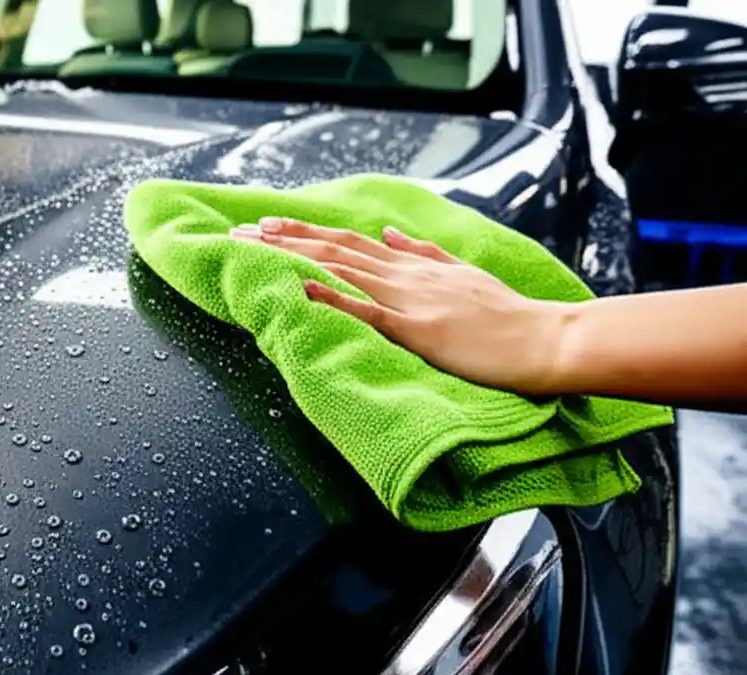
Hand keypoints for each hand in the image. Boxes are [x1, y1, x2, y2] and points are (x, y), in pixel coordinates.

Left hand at [229, 218, 572, 394]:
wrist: (542, 339)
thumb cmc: (505, 315)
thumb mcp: (461, 273)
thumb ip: (422, 252)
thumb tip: (388, 231)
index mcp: (412, 265)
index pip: (348, 241)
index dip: (306, 231)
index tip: (270, 225)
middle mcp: (404, 275)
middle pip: (333, 249)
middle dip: (285, 238)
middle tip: (243, 231)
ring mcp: (410, 299)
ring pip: (341, 270)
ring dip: (294, 257)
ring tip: (256, 248)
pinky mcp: (417, 329)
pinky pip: (367, 310)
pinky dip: (332, 296)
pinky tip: (302, 287)